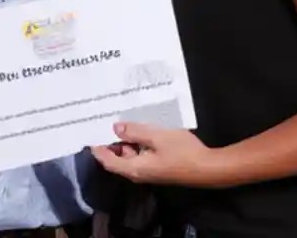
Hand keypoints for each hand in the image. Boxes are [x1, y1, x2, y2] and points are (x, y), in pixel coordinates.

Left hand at [90, 122, 221, 186]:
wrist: (207, 168)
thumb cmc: (181, 151)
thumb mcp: (156, 137)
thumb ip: (135, 132)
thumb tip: (115, 129)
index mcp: (134, 168)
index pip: (108, 161)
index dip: (98, 150)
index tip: (90, 134)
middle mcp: (138, 173)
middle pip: (117, 160)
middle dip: (110, 143)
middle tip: (103, 123)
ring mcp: (149, 172)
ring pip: (130, 157)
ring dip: (125, 142)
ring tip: (121, 122)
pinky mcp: (158, 168)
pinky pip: (140, 156)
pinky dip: (136, 145)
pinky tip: (140, 130)